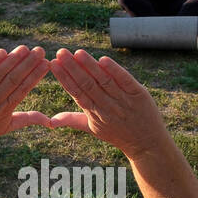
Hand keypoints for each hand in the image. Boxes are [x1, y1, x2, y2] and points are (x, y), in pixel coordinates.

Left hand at [0, 47, 50, 152]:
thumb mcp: (7, 126)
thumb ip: (28, 119)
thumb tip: (50, 121)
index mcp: (6, 109)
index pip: (24, 89)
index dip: (36, 75)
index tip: (46, 63)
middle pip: (14, 79)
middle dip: (28, 64)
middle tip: (40, 50)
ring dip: (12, 60)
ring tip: (24, 49)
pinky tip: (1, 52)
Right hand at [48, 49, 165, 159]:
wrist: (147, 145)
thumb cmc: (118, 134)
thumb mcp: (94, 129)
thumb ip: (72, 120)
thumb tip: (50, 121)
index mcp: (94, 114)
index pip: (76, 93)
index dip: (64, 78)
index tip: (53, 64)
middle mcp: (107, 107)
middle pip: (87, 85)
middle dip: (72, 68)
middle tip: (60, 52)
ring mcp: (124, 101)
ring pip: (104, 81)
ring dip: (90, 66)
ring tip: (78, 53)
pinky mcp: (139, 95)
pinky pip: (125, 81)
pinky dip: (115, 70)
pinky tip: (103, 60)